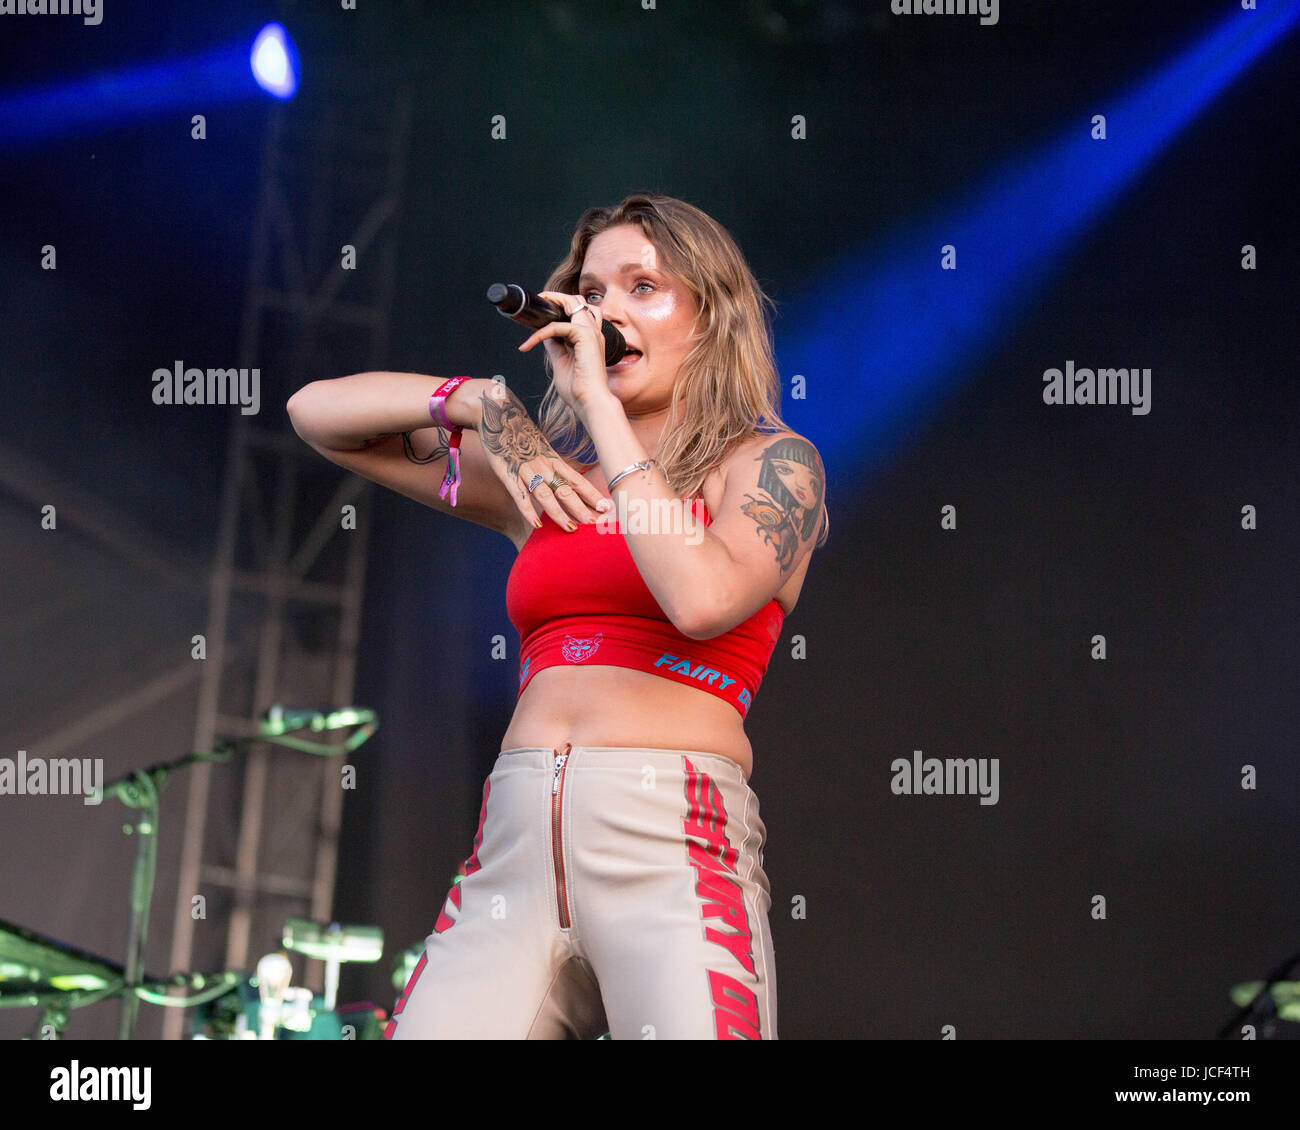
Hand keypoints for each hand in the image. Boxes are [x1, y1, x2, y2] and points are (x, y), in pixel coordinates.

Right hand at [476, 380, 611, 530]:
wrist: (498, 412)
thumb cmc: (519, 433)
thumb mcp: (542, 448)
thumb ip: (553, 465)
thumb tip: (568, 482)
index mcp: (553, 460)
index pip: (577, 480)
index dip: (592, 494)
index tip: (607, 508)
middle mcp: (543, 466)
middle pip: (566, 490)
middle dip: (581, 508)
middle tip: (596, 524)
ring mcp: (526, 469)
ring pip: (546, 494)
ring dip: (559, 513)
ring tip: (571, 529)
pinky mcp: (507, 472)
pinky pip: (519, 494)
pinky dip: (527, 510)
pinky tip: (537, 524)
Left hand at [516, 291, 617, 420]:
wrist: (590, 402)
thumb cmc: (579, 389)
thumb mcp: (561, 361)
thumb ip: (555, 345)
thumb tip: (544, 334)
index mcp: (590, 338)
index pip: (579, 312)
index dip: (561, 306)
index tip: (543, 310)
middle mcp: (594, 332)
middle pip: (578, 301)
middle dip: (558, 297)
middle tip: (540, 301)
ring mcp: (591, 333)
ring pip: (573, 303)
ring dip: (554, 301)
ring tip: (538, 306)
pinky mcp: (585, 337)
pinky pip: (558, 326)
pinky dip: (540, 333)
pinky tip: (528, 344)